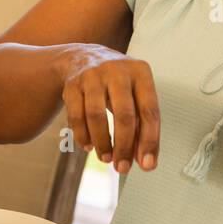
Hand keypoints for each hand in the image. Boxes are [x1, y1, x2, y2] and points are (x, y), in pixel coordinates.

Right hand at [56, 45, 159, 173]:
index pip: (149, 111)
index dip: (149, 141)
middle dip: (123, 146)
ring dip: (102, 143)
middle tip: (122, 166)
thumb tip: (145, 160)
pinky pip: (76, 115)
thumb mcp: (135, 95)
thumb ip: (142, 126)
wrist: (84, 56)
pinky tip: (89, 146)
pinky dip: (82, 136)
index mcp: (140, 73)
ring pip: (96, 116)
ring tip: (105, 158)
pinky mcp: (72, 84)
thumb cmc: (117, 83)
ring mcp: (92, 76)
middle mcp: (117, 71)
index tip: (147, 164)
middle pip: (123, 114)